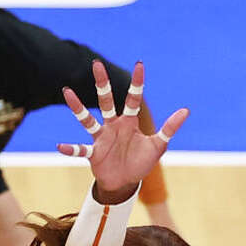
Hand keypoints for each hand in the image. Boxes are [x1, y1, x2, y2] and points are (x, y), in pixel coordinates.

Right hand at [58, 60, 188, 201]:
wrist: (125, 182)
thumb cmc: (140, 162)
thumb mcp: (158, 146)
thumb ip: (169, 128)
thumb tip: (186, 110)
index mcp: (129, 122)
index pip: (133, 98)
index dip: (137, 82)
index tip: (139, 64)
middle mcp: (113, 126)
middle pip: (106, 101)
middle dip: (102, 83)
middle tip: (96, 63)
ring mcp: (101, 138)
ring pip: (87, 119)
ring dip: (77, 107)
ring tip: (67, 92)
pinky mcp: (93, 153)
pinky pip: (80, 149)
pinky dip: (70, 148)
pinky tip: (60, 146)